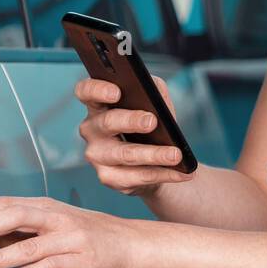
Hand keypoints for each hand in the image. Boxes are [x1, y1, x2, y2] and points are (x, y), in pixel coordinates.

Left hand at [0, 196, 147, 267]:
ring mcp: (70, 239)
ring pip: (29, 246)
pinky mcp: (81, 260)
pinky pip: (50, 267)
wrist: (132, 244)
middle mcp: (58, 218)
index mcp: (48, 207)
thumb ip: (24, 227)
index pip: (9, 203)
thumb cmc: (91, 234)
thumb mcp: (57, 222)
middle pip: (18, 216)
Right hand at [75, 74, 194, 197]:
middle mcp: (92, 130)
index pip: (86, 91)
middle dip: (131, 121)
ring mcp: (97, 155)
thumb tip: (155, 89)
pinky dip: (162, 174)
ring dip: (153, 154)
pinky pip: (137, 176)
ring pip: (125, 154)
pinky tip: (180, 172)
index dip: (97, 90)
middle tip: (152, 121)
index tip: (116, 92)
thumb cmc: (150, 125)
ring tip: (176, 154)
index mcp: (98, 105)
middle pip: (107, 122)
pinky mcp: (109, 178)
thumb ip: (153, 90)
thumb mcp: (154, 103)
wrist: (156, 161)